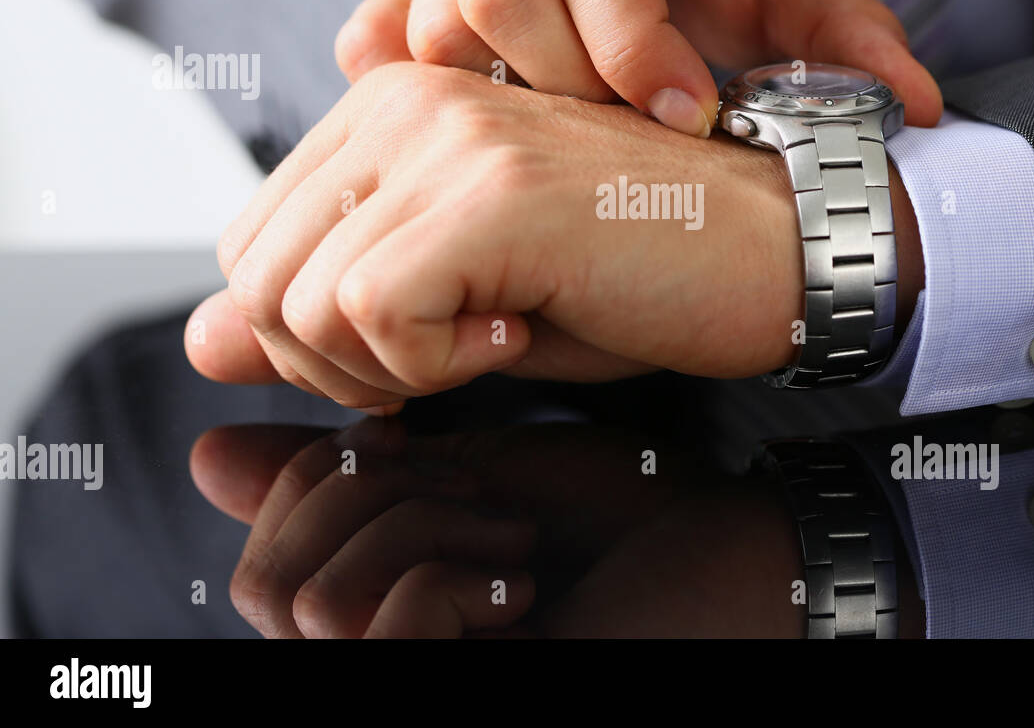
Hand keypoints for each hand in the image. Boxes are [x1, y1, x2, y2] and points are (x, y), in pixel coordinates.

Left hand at [188, 64, 922, 406]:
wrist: (776, 248)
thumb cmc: (635, 272)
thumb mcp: (463, 303)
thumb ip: (331, 313)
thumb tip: (205, 341)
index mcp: (391, 112)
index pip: (254, 246)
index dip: (320, 333)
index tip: (432, 334)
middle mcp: (404, 101)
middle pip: (255, 276)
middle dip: (338, 360)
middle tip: (456, 349)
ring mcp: (445, 136)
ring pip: (294, 300)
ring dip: (389, 366)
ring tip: (497, 330)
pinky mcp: (489, 189)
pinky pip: (370, 312)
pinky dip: (432, 364)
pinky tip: (521, 324)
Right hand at [191, 417, 809, 637]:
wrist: (728, 549)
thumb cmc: (615, 513)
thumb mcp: (460, 472)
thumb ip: (344, 474)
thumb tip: (205, 454)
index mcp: (380, 599)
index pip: (259, 567)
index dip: (322, 481)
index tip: (416, 440)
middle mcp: (388, 651)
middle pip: (265, 584)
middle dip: (372, 500)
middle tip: (480, 492)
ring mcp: (428, 678)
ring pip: (313, 600)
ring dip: (423, 532)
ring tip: (513, 535)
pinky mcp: (463, 694)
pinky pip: (377, 629)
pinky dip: (449, 577)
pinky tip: (524, 580)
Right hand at [333, 0, 942, 135]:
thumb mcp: (809, 8)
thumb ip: (858, 49)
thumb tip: (913, 107)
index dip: (631, 43)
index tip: (682, 118)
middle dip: (559, 78)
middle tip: (622, 138)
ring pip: (431, 12)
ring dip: (490, 96)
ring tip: (565, 143)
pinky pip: (377, 35)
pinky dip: (407, 90)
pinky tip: (466, 130)